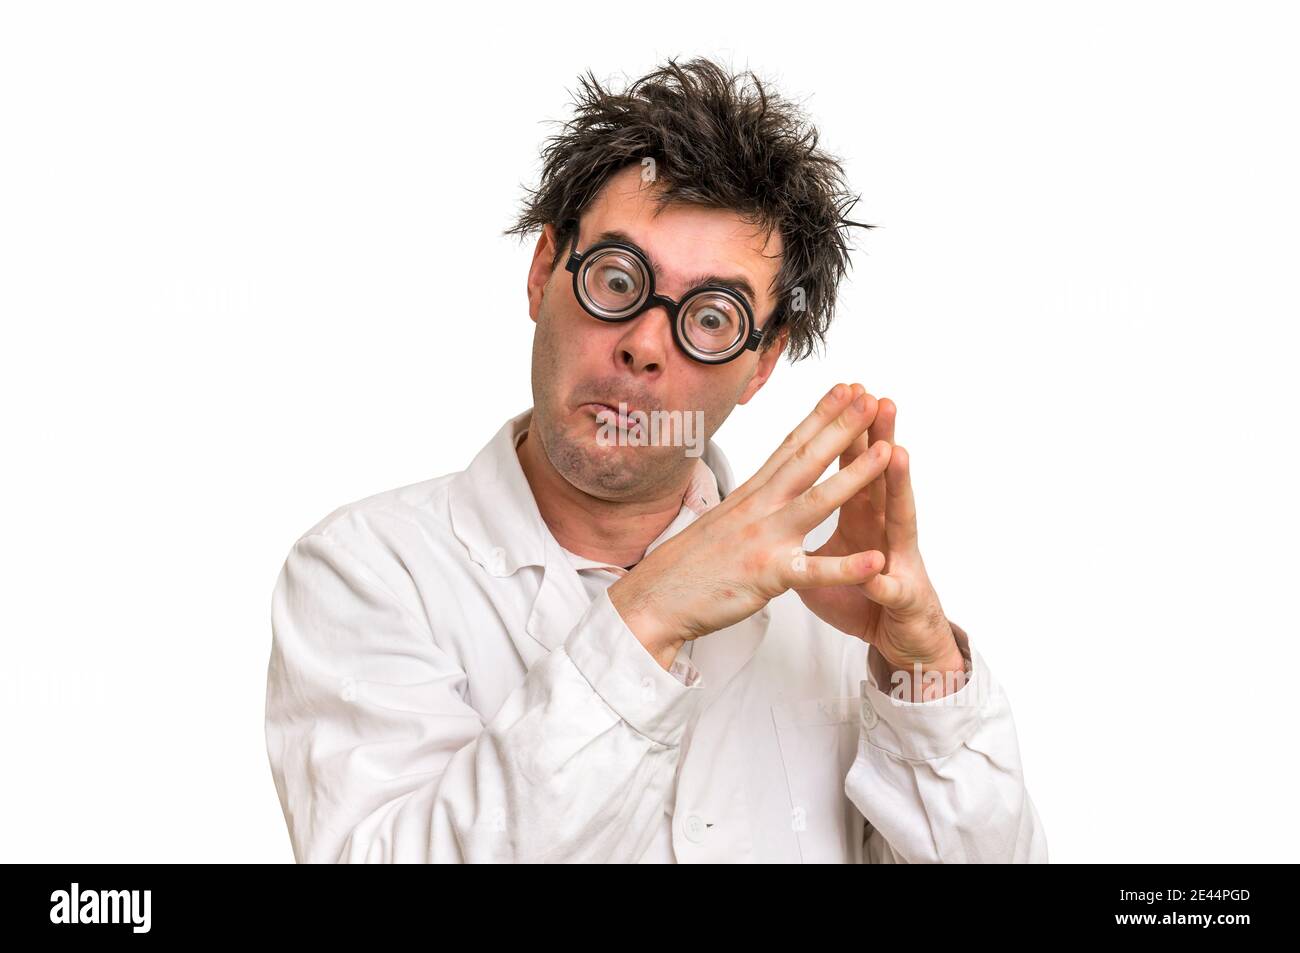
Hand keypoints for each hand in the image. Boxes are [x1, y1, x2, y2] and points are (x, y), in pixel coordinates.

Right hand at [608, 384, 891, 663]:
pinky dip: (846, 568)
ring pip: (817, 502)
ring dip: (854, 476)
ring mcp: (764, 539)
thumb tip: (766, 485)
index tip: (846, 389)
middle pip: (807, 459)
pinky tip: (876, 560)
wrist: (653, 600)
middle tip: (872, 398)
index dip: (821, 415)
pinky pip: (814, 572)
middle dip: (842, 427)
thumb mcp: (722, 520)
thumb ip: (751, 502)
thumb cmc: (688, 565)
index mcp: (751, 494)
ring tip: (887, 452)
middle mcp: (760, 508)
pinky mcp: (767, 575)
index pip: (791, 445)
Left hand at [796, 384, 962, 672]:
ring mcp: (899, 562)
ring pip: (900, 520)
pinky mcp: (903, 600)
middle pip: (882, 478)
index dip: (846, 432)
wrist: (903, 641)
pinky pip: (891, 590)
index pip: (854, 466)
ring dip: (898, 487)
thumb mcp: (833, 558)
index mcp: (865, 518)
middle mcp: (886, 532)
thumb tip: (787, 504)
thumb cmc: (867, 597)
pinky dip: (884, 581)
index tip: (842, 392)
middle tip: (879, 400)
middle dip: (880, 439)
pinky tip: (882, 569)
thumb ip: (817, 529)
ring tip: (897, 454)